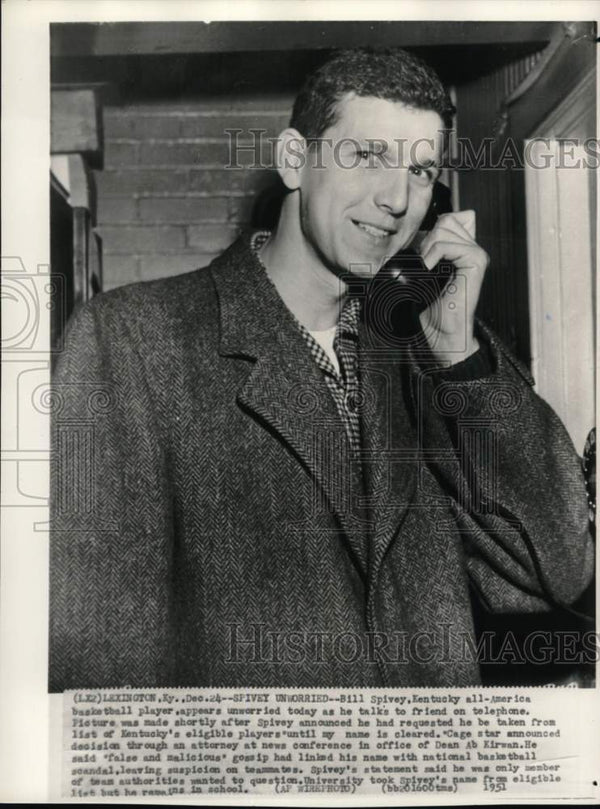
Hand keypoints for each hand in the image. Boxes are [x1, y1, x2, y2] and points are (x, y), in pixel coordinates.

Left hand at [418, 210, 488, 365]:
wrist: (443, 334)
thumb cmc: (431, 311)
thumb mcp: (421, 276)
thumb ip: (424, 253)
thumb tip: (412, 235)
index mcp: (462, 251)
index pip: (446, 220)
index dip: (427, 233)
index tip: (419, 258)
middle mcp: (472, 250)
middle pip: (446, 220)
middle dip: (427, 238)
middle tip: (422, 263)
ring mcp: (476, 254)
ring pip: (446, 228)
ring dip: (428, 247)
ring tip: (425, 268)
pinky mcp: (477, 261)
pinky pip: (447, 245)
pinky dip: (431, 256)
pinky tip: (427, 271)